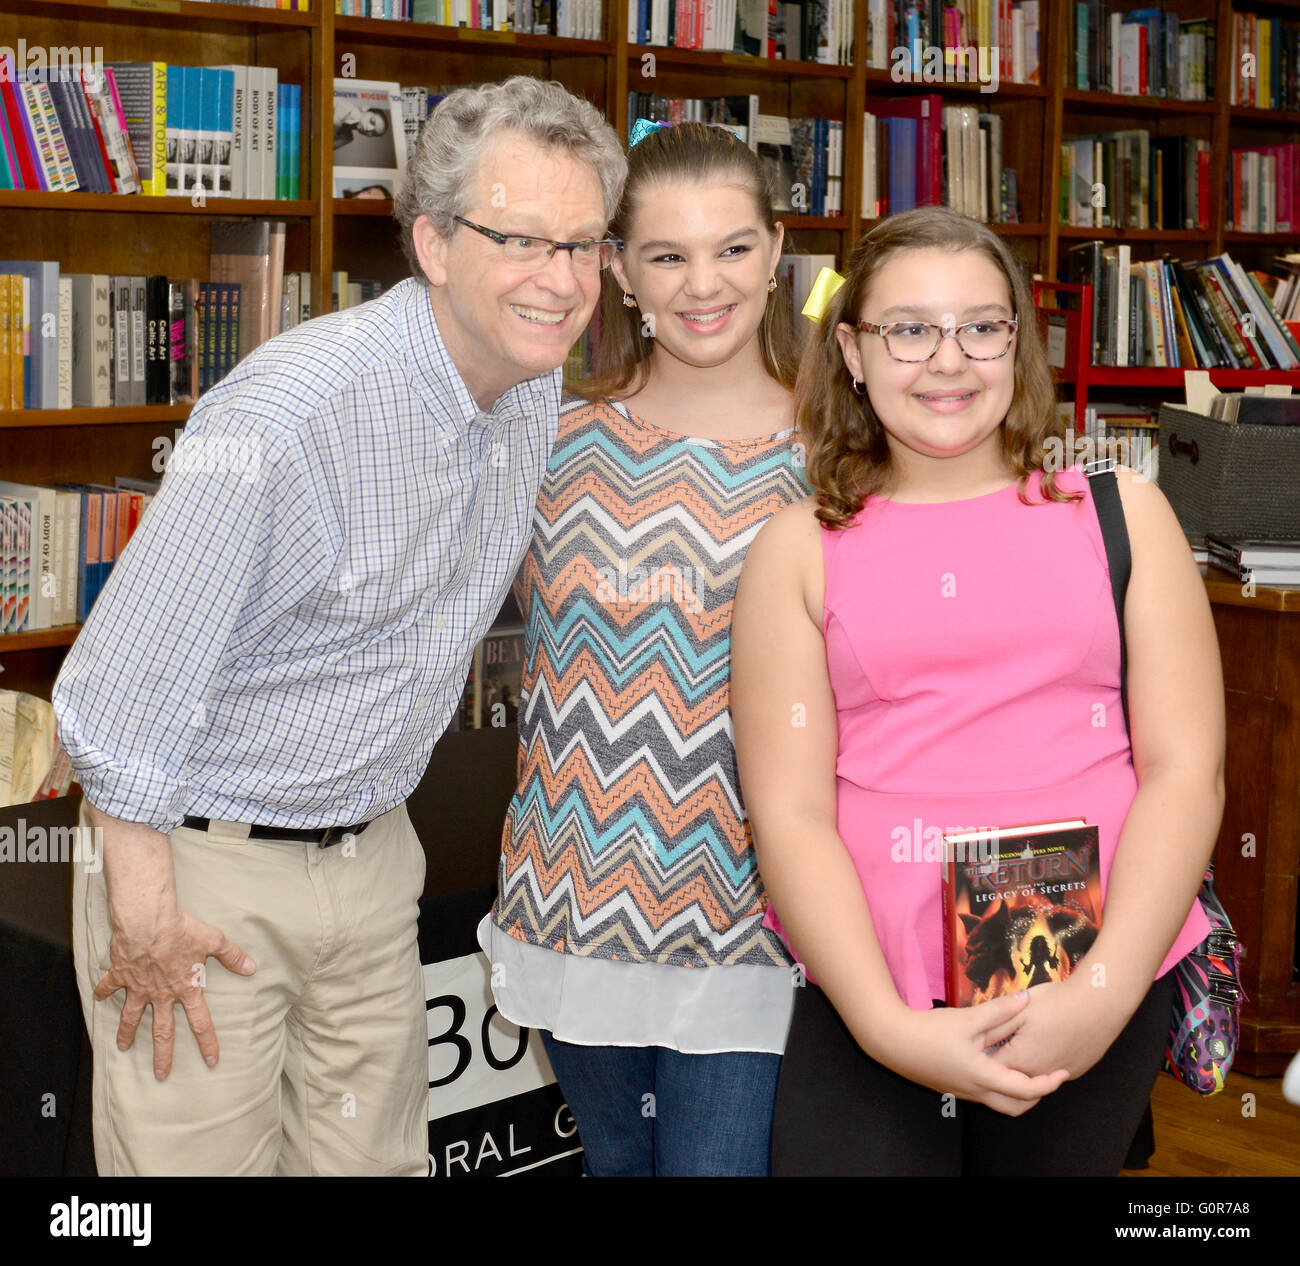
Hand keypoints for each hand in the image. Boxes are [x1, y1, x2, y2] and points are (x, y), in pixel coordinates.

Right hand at [93, 907, 255, 1079]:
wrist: (148, 922)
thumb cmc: (182, 930)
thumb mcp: (214, 940)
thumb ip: (233, 956)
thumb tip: (252, 968)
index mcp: (186, 988)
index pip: (201, 1022)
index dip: (208, 1042)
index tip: (211, 1061)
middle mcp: (162, 994)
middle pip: (163, 1031)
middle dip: (162, 1055)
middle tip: (161, 1074)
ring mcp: (139, 987)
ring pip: (131, 1016)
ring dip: (126, 1033)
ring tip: (122, 1048)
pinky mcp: (120, 974)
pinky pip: (109, 986)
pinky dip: (102, 992)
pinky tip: (96, 997)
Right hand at [872, 991, 1069, 1116]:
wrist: (891, 1041)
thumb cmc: (927, 1031)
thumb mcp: (966, 1019)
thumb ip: (999, 1010)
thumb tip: (1026, 998)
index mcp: (982, 1076)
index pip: (1026, 1089)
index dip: (1048, 1083)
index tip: (1063, 1072)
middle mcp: (975, 1091)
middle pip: (1016, 1107)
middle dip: (1036, 1096)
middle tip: (1047, 1076)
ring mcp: (962, 1092)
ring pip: (999, 1103)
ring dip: (1017, 1092)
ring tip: (1025, 1068)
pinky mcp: (952, 1087)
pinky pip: (984, 1094)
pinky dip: (999, 1086)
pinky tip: (997, 1062)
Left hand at [987, 975, 1131, 1080]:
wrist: (1101, 1003)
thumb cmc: (1058, 1001)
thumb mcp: (1020, 1009)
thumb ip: (996, 1026)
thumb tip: (977, 1038)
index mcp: (1021, 1059)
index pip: (991, 1066)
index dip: (981, 1052)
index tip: (977, 1040)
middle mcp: (1040, 1074)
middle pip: (1012, 1076)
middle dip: (1000, 1061)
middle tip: (998, 1038)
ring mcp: (1061, 1075)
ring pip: (1034, 1076)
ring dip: (1023, 1064)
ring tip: (1022, 1038)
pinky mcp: (1077, 1070)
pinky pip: (1053, 1072)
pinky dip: (1044, 1063)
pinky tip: (1045, 1041)